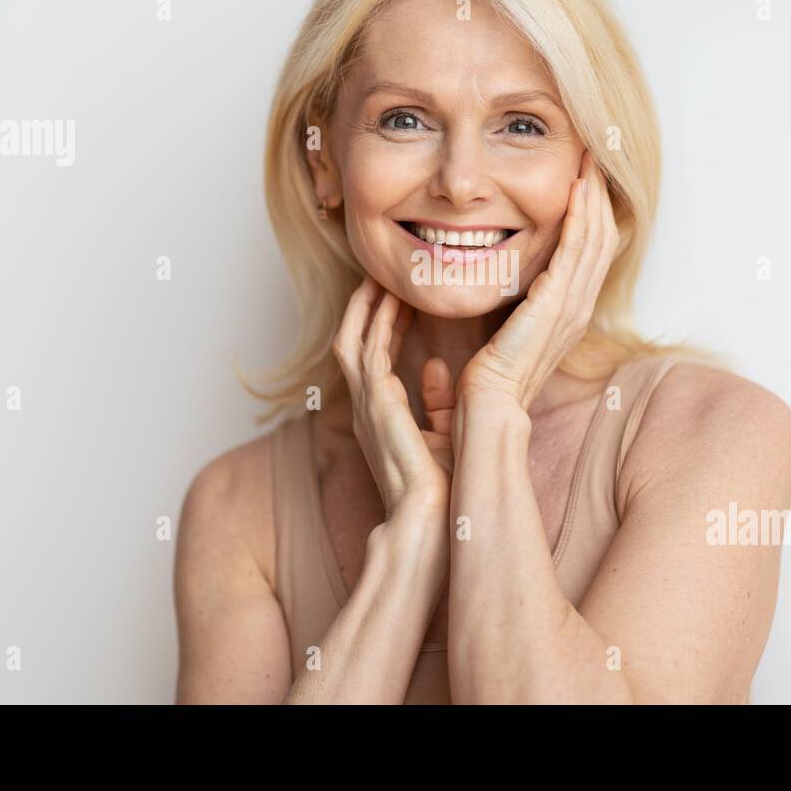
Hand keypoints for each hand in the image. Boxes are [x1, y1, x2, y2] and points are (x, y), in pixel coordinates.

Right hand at [332, 276, 456, 517]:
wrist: (427, 516)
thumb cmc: (438, 485)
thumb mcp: (440, 433)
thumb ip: (435, 400)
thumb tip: (435, 366)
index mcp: (379, 415)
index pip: (371, 358)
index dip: (380, 324)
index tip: (398, 296)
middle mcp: (366, 406)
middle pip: (350, 341)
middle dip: (363, 307)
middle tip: (381, 274)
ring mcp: (366, 404)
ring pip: (353, 339)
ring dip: (366, 306)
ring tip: (381, 276)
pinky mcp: (377, 403)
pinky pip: (370, 350)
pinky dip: (380, 322)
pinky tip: (395, 301)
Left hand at [457, 152, 619, 411]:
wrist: (488, 405)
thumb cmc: (487, 377)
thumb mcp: (503, 331)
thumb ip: (508, 305)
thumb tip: (494, 280)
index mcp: (567, 311)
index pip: (590, 251)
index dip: (591, 213)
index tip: (582, 177)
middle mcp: (578, 306)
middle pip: (604, 238)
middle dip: (600, 195)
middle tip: (593, 156)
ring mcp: (572, 305)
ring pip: (597, 238)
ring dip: (595, 196)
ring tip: (590, 160)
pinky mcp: (557, 304)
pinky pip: (577, 249)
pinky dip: (581, 215)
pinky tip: (578, 188)